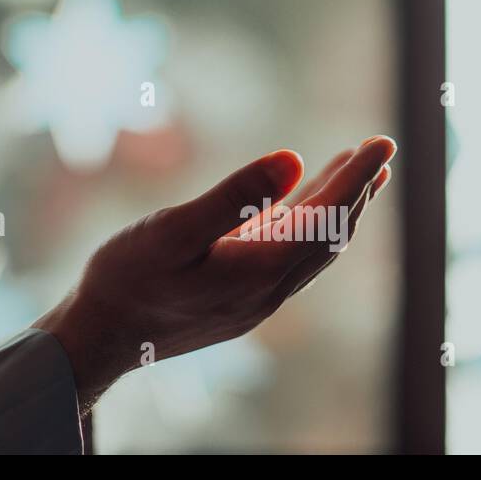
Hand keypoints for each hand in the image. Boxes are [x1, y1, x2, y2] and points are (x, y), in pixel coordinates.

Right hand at [33, 135, 396, 416]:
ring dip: (336, 207)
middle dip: (357, 190)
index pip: (328, 219)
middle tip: (380, 148)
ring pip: (311, 247)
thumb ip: (234, 197)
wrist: (99, 336)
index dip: (356, 178)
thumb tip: (293, 159)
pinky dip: (304, 224)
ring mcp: (254, 298)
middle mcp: (268, 290)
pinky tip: (299, 203)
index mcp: (259, 272)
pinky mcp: (237, 297)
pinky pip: (286, 256)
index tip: (381, 143)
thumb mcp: (173, 229)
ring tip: (357, 172)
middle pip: (330, 235)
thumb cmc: (127, 278)